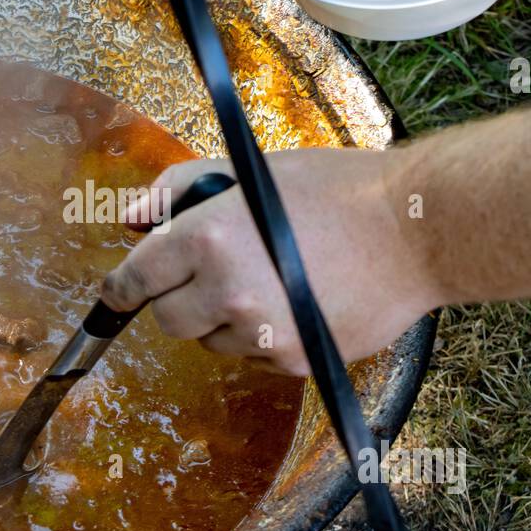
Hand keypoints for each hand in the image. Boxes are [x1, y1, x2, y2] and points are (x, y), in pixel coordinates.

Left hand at [99, 149, 436, 376]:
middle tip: (206, 275)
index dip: (121, 287)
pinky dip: (259, 338)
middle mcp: (228, 290)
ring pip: (209, 341)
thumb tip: (131, 219)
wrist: (415, 231)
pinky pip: (251, 357)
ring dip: (220, 319)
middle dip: (176, 299)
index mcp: (209, 236)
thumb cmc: (337, 189)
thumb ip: (179, 189)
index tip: (115, 293)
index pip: (137, 277)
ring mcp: (261, 333)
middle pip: (166, 319)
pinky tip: (294, 301)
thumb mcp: (250, 171)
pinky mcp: (292, 359)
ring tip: (266, 280)